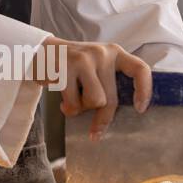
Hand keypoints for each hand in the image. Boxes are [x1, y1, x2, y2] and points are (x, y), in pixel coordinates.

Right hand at [29, 37, 151, 140]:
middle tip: (95, 132)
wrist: (38, 50)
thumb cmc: (71, 65)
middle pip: (112, 98)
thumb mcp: (95, 64)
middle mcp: (101, 53)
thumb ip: (108, 79)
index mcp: (114, 52)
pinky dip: (68, 108)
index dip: (144, 91)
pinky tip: (61, 101)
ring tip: (72, 102)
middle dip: (102, 120)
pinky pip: (74, 102)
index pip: (140, 69)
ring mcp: (83, 60)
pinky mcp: (65, 68)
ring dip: (82, 109)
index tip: (139, 109)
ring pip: (95, 101)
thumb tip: (123, 113)